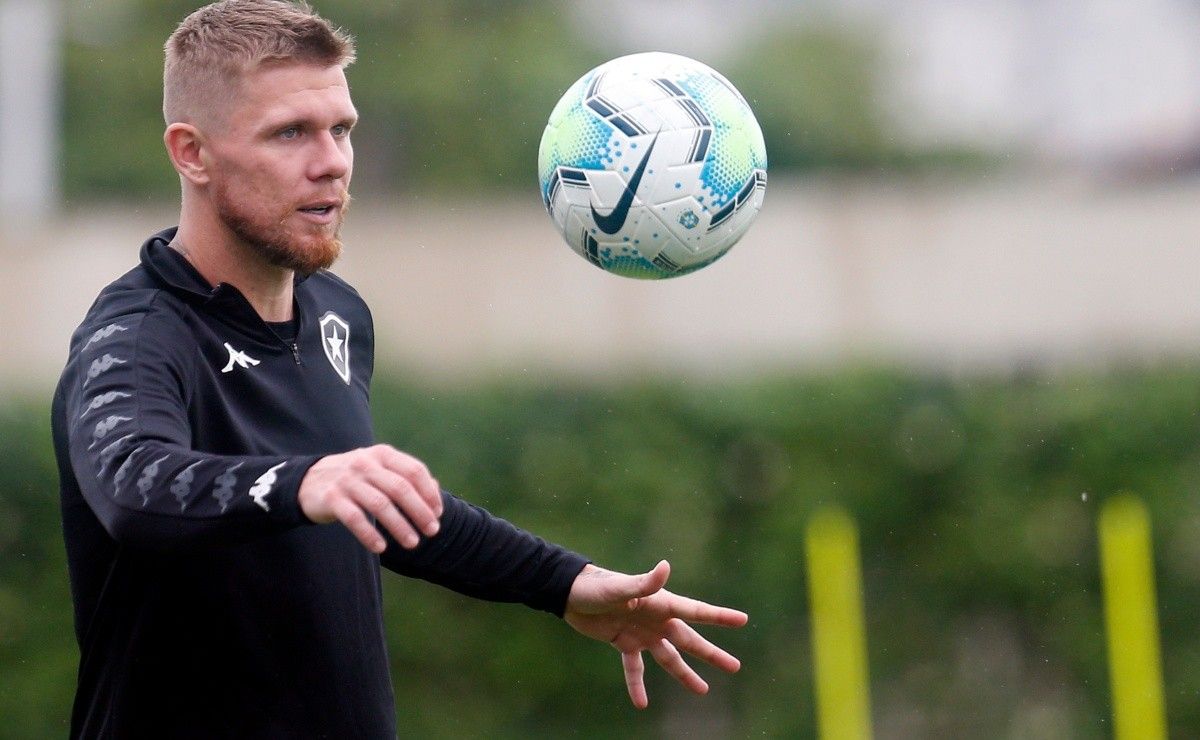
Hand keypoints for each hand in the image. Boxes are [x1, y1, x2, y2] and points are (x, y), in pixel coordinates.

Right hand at [298, 444, 442, 552]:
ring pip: (380, 504)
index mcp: (382, 454)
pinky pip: (355, 519)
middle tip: (432, 531)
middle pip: (400, 488)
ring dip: (400, 526)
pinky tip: (381, 548)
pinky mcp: (331, 498)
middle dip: (420, 511)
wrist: (308, 480)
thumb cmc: (355, 477)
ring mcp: (347, 480)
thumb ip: (405, 477)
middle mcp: (365, 463)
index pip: (414, 470)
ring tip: (412, 543)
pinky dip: (369, 534)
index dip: (429, 493)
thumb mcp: (379, 468)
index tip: (438, 514)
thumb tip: (436, 491)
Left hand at [564, 560, 747, 708]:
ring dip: (684, 674)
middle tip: (735, 667)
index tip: (743, 620)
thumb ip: (644, 582)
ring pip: (669, 658)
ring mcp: (642, 633)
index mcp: (661, 604)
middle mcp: (656, 620)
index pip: (696, 612)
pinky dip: (637, 686)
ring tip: (703, 690)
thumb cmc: (597, 586)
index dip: (720, 617)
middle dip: (712, 655)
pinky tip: (642, 704)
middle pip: (689, 641)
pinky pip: (635, 669)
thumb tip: (665, 567)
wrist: (570, 593)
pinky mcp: (624, 643)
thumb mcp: (621, 587)